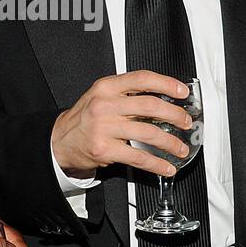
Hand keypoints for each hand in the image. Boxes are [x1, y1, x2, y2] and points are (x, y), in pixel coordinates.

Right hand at [51, 70, 191, 178]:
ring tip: (180, 148)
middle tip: (185, 123)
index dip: (166, 84)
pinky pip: (138, 156)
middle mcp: (105, 105)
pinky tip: (166, 167)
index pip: (142, 79)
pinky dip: (157, 164)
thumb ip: (127, 95)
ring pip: (148, 132)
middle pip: (150, 105)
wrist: (59, 141)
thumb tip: (163, 100)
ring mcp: (104, 127)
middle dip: (174, 115)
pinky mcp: (105, 149)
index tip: (182, 93)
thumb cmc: (84, 119)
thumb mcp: (100, 97)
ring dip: (170, 143)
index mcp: (106, 87)